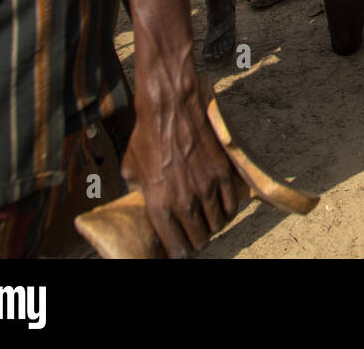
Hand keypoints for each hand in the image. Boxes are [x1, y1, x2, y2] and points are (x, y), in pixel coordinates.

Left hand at [120, 68, 244, 257]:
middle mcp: (186, 202)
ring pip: (219, 224)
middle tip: (194, 236)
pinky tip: (222, 208)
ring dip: (213, 227)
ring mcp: (207, 188)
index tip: (178, 251)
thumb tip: (142, 201)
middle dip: (197, 242)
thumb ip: (139, 192)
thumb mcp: (131, 170)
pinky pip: (232, 204)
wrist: (170, 108)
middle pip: (201, 240)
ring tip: (208, 222)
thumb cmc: (146, 137)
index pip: (176, 248)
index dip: (178, 254)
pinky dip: (228, 210)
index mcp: (159, 205)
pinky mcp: (223, 173)